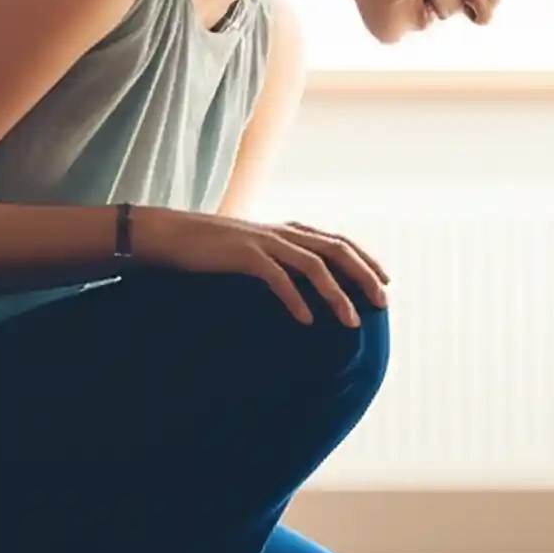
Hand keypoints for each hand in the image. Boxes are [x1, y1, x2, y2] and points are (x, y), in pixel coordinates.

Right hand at [141, 210, 388, 326]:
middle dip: (364, 276)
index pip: (339, 241)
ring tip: (351, 322)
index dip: (366, 259)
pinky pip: (277, 279)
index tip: (385, 281)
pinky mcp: (243, 255)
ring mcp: (264, 241)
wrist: (168, 235)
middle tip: (382, 303)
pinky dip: (295, 300)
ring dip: (336, 295)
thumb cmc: (209, 249)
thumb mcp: (252, 251)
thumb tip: (302, 287)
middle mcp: (282, 232)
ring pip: (314, 265)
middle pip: (337, 250)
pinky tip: (306, 321)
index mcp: (287, 230)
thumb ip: (278, 261)